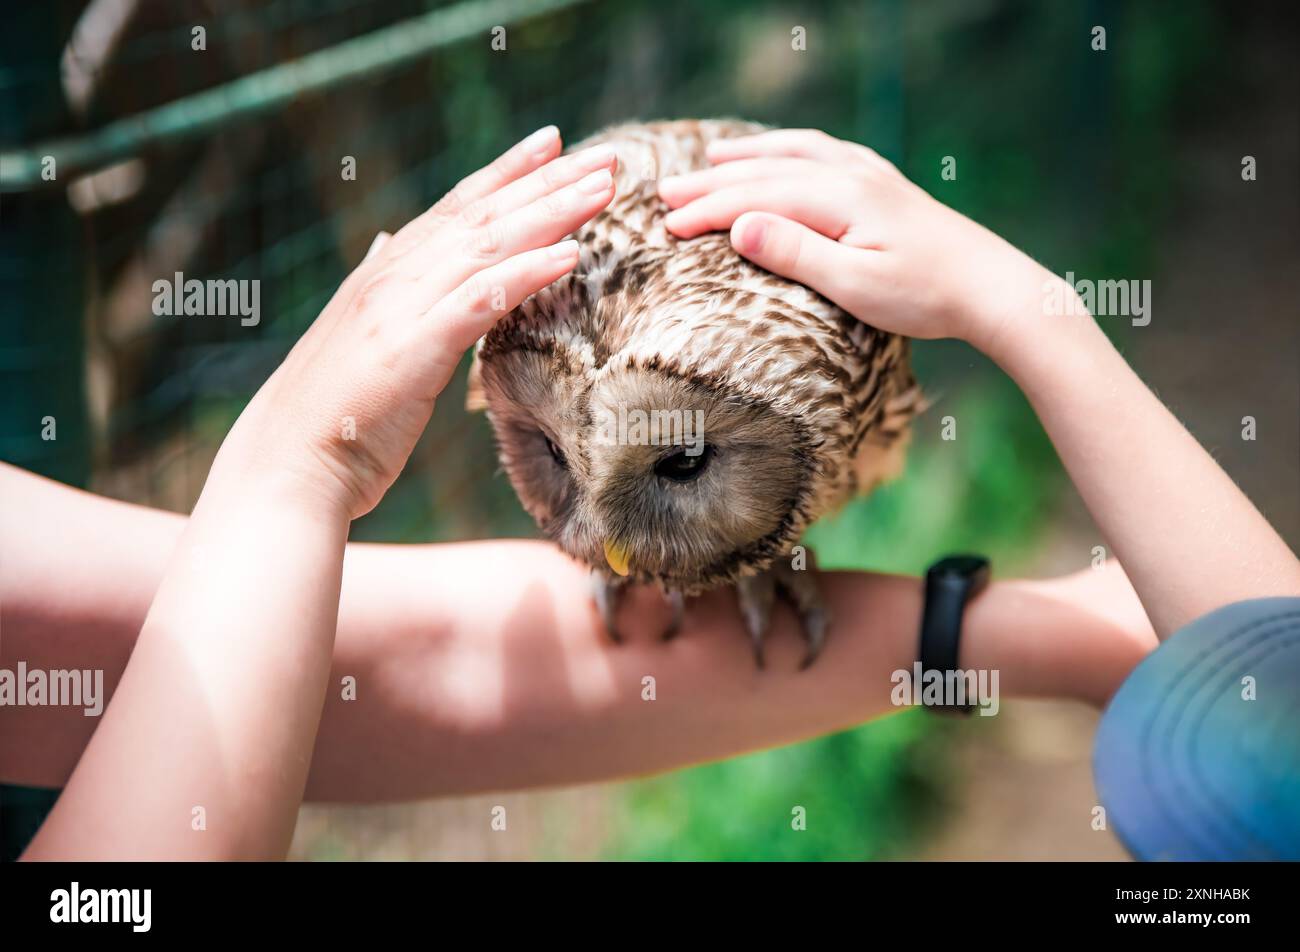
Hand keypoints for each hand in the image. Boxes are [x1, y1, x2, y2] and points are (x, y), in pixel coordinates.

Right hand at [218, 126, 616, 518]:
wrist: (287, 459)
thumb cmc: (332, 407)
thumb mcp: (360, 333)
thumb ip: (381, 281)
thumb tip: (387, 241)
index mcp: (388, 271)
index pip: (459, 205)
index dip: (509, 171)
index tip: (553, 142)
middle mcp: (397, 275)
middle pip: (486, 215)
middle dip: (549, 181)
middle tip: (607, 156)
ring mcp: (403, 308)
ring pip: (489, 246)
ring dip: (551, 213)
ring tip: (602, 189)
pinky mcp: (413, 350)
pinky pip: (480, 302)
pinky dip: (525, 274)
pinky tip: (570, 255)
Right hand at [658, 128, 1057, 358]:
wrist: (992, 287)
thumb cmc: (924, 296)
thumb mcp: (853, 285)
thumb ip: (795, 253)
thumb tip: (739, 225)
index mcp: (838, 198)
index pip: (755, 199)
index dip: (707, 211)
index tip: (667, 226)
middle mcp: (851, 176)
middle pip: (767, 172)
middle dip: (713, 183)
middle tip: (666, 194)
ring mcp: (871, 176)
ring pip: (797, 153)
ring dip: (750, 155)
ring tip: (713, 157)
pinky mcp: (886, 186)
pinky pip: (827, 152)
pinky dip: (793, 149)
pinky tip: (788, 154)